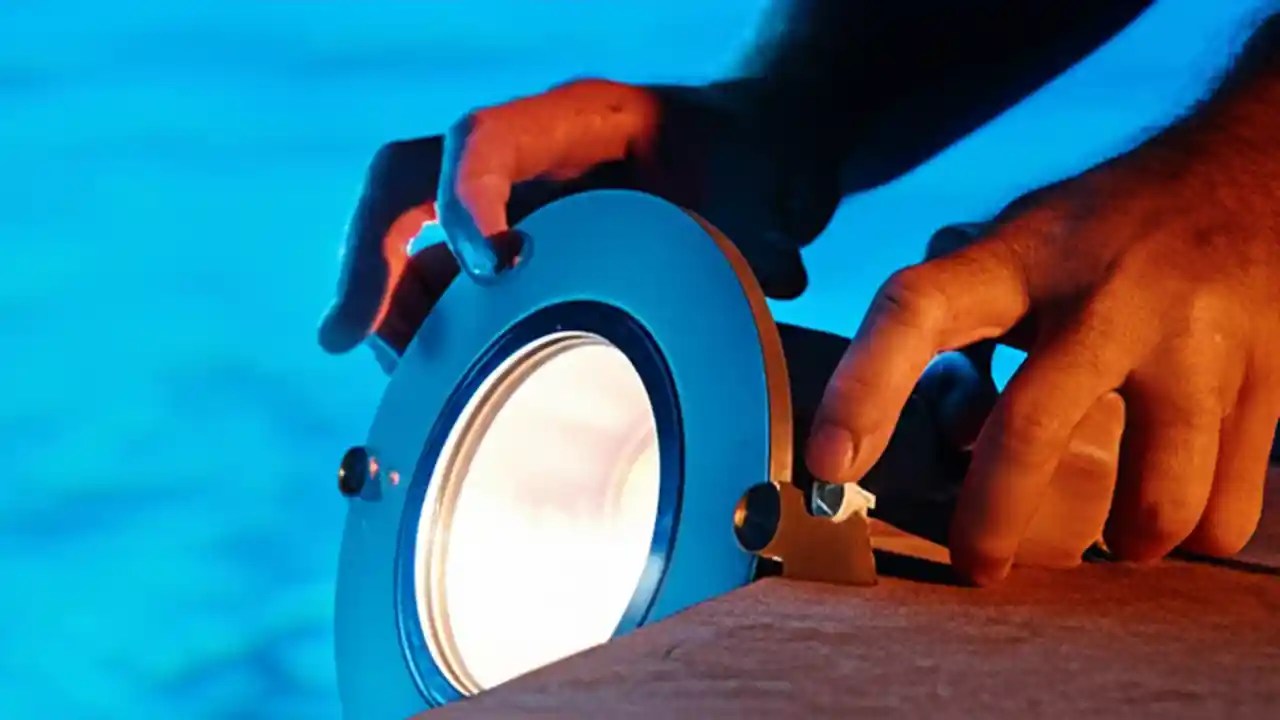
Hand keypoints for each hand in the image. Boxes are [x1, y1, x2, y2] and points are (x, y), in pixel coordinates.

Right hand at [318, 79, 837, 364]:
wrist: (755, 157)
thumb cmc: (755, 163)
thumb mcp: (764, 188)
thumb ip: (765, 228)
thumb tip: (777, 278)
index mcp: (578, 119)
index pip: (484, 139)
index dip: (464, 200)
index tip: (488, 271)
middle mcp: (526, 154)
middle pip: (405, 178)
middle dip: (370, 256)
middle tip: (349, 337)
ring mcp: (509, 198)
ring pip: (408, 234)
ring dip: (386, 303)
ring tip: (400, 376)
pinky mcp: (511, 243)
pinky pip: (438, 275)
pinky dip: (421, 324)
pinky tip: (432, 378)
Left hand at [809, 137, 1279, 584]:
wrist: (1251, 173)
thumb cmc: (1104, 228)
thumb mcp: (1017, 246)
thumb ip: (964, 327)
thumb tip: (956, 436)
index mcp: (1020, 257)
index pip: (917, 311)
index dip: (864, 389)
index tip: (829, 465)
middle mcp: (1106, 295)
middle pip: (1032, 428)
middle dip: (993, 521)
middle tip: (977, 566)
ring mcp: (1196, 338)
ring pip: (1156, 493)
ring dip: (1126, 541)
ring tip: (1115, 545)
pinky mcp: (1267, 377)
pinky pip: (1230, 501)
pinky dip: (1197, 533)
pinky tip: (1182, 517)